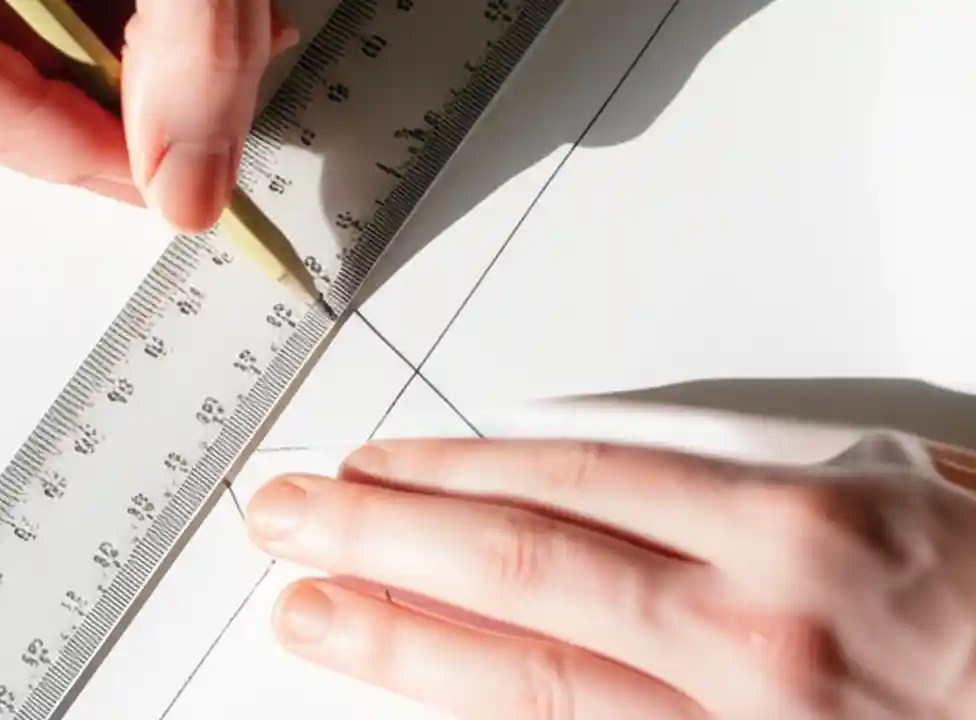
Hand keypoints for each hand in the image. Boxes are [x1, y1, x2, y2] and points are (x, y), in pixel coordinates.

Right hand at [0, 0, 297, 230]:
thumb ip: (195, 53)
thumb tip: (189, 196)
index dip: (26, 132)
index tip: (141, 163)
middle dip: (66, 126)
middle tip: (174, 136)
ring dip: (98, 90)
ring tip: (210, 56)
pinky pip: (3, 23)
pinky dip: (103, 41)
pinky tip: (188, 26)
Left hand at [245, 438, 975, 717]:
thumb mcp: (895, 484)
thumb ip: (738, 470)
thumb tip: (588, 469)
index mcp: (791, 525)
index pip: (569, 474)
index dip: (451, 468)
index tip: (371, 464)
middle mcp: (750, 627)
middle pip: (519, 564)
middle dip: (383, 536)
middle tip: (287, 518)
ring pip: (527, 678)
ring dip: (399, 640)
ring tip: (307, 612)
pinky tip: (414, 701)